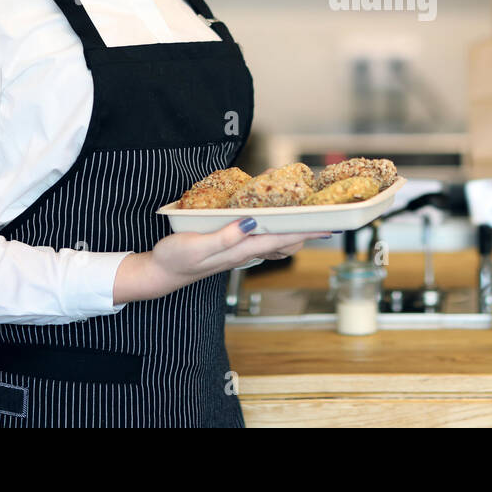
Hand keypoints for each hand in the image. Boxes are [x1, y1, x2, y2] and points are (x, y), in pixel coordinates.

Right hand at [116, 221, 330, 303]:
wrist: (160, 273)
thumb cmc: (176, 258)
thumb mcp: (197, 246)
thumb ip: (225, 237)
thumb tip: (252, 223)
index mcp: (240, 249)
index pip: (281, 239)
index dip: (306, 231)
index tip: (329, 225)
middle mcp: (244, 251)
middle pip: (284, 240)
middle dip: (307, 230)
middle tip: (330, 219)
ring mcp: (239, 251)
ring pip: (275, 240)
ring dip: (294, 230)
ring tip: (312, 219)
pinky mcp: (231, 247)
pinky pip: (261, 237)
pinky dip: (275, 229)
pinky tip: (276, 221)